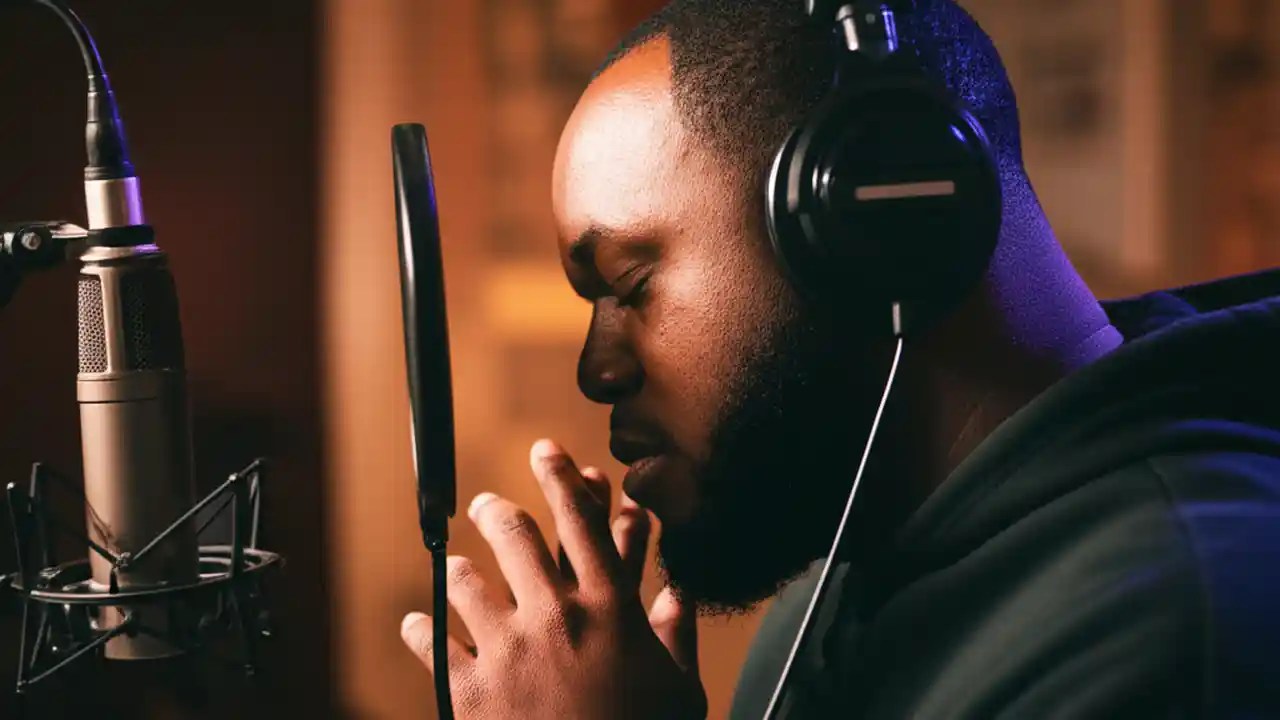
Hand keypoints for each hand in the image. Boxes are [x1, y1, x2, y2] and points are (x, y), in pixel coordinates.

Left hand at [400, 439, 706, 719]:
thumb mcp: (679, 693)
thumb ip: (677, 636)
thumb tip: (679, 595)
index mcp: (610, 610)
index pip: (582, 522)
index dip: (561, 476)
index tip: (546, 447)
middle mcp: (554, 617)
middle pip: (515, 536)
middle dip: (497, 511)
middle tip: (487, 506)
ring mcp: (506, 652)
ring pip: (466, 582)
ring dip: (460, 571)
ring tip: (456, 569)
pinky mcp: (468, 694)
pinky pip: (432, 645)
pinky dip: (420, 630)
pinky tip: (414, 623)